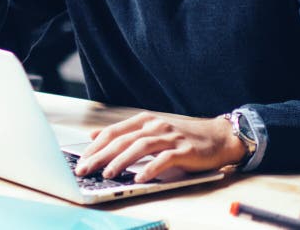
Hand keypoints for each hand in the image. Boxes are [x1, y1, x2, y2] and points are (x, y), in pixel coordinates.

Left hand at [74, 112, 245, 182]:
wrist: (219, 136)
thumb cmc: (181, 137)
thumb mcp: (150, 130)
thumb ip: (125, 134)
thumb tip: (94, 136)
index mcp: (143, 121)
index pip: (113, 132)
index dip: (96, 146)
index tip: (81, 159)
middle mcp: (155, 126)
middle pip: (122, 140)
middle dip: (101, 156)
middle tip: (86, 169)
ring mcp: (170, 137)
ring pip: (140, 147)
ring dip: (121, 161)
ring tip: (108, 174)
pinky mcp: (184, 150)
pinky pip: (164, 159)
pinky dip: (150, 169)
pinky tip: (139, 178)